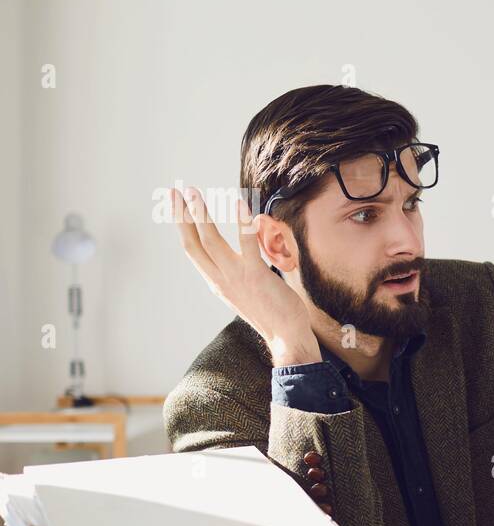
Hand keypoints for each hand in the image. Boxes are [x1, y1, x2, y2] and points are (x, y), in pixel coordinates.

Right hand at [171, 187, 319, 366]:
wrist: (286, 336)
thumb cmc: (269, 311)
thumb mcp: (242, 290)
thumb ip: (233, 271)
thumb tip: (232, 253)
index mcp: (216, 281)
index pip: (192, 249)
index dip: (181, 226)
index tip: (174, 203)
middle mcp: (220, 279)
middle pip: (194, 242)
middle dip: (182, 215)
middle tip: (175, 190)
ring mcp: (236, 277)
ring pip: (211, 241)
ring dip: (200, 214)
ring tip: (192, 192)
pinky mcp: (256, 275)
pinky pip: (246, 244)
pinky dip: (240, 222)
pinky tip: (238, 202)